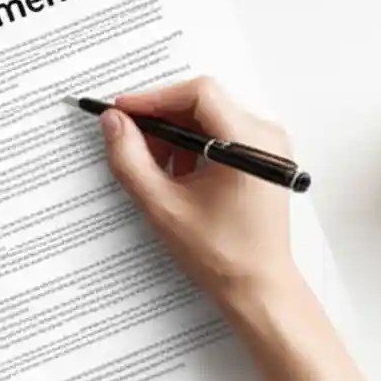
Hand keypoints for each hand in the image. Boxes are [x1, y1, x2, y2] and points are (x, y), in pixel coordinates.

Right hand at [99, 77, 297, 307]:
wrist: (258, 287)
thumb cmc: (221, 255)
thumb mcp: (163, 206)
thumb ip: (131, 160)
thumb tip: (113, 122)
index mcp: (249, 143)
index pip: (199, 93)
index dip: (155, 98)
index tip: (123, 111)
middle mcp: (265, 136)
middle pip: (203, 102)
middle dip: (162, 119)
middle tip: (132, 142)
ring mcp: (267, 146)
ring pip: (208, 117)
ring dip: (175, 135)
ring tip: (155, 167)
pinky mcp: (262, 157)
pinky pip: (220, 133)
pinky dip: (191, 146)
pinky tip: (175, 174)